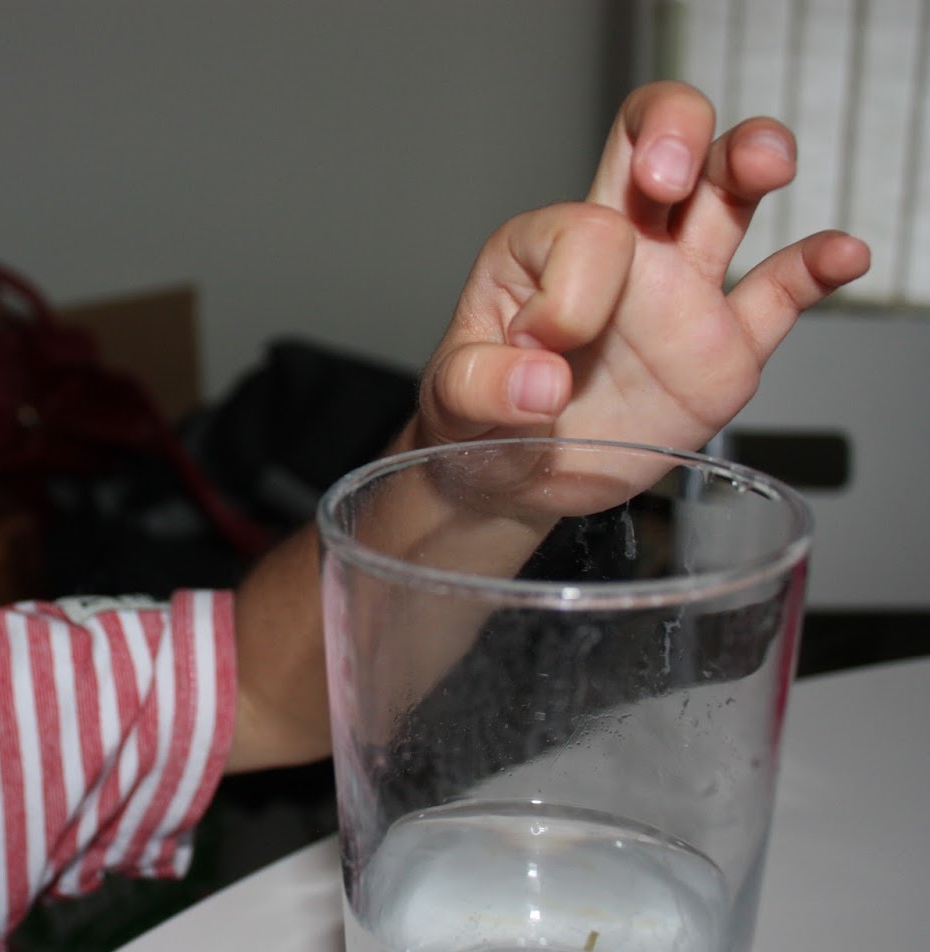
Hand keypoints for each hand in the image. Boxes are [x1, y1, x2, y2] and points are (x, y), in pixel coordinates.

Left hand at [403, 80, 870, 454]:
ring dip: (749, 161)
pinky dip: (816, 268)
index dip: (571, 290)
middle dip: (673, 130)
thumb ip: (482, 385)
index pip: (583, 229)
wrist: (513, 478)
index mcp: (545, 248)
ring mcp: (677, 291)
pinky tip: (842, 253)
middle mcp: (619, 251)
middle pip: (657, 142)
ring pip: (726, 195)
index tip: (544, 351)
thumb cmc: (479, 419)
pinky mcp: (722, 345)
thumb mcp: (451, 402)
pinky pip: (780, 294)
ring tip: (764, 164)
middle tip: (665, 174)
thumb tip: (541, 381)